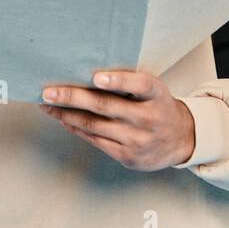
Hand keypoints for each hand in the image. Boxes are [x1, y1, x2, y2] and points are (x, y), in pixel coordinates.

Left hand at [40, 70, 195, 171]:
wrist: (181, 139)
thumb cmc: (158, 106)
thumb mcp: (153, 90)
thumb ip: (130, 82)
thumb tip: (86, 71)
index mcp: (156, 95)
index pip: (140, 84)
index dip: (119, 80)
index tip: (96, 77)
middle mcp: (149, 118)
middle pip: (105, 106)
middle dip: (72, 98)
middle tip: (48, 91)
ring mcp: (138, 140)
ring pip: (94, 125)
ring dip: (66, 114)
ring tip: (47, 105)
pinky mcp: (128, 156)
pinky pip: (96, 141)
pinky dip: (77, 128)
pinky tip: (64, 120)